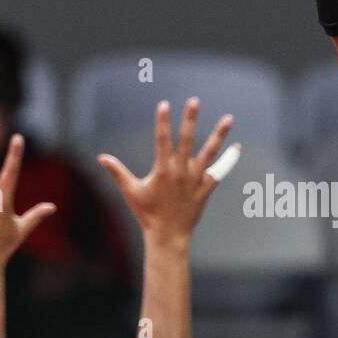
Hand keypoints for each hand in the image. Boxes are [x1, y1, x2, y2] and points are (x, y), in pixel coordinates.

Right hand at [98, 98, 238, 243]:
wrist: (168, 236)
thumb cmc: (147, 214)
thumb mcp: (131, 192)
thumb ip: (117, 172)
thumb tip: (101, 157)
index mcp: (162, 171)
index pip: (162, 140)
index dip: (162, 122)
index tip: (164, 104)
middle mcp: (181, 172)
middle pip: (187, 140)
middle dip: (190, 120)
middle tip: (194, 101)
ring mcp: (195, 180)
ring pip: (209, 153)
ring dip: (219, 135)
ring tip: (228, 118)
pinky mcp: (205, 189)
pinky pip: (220, 172)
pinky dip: (229, 160)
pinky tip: (236, 146)